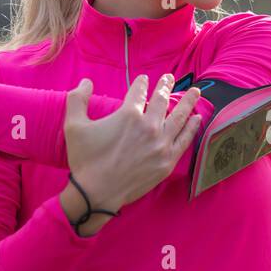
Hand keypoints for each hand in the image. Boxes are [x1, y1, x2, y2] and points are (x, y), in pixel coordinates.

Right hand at [59, 74, 202, 234]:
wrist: (97, 192)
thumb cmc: (84, 159)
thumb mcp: (73, 125)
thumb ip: (77, 99)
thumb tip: (86, 81)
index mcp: (128, 114)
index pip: (138, 92)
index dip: (141, 83)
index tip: (143, 79)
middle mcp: (149, 126)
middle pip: (162, 100)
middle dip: (166, 86)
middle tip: (170, 78)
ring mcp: (161, 144)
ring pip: (179, 117)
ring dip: (188, 102)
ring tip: (196, 91)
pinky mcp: (167, 161)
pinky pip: (184, 140)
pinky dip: (192, 128)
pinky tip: (197, 118)